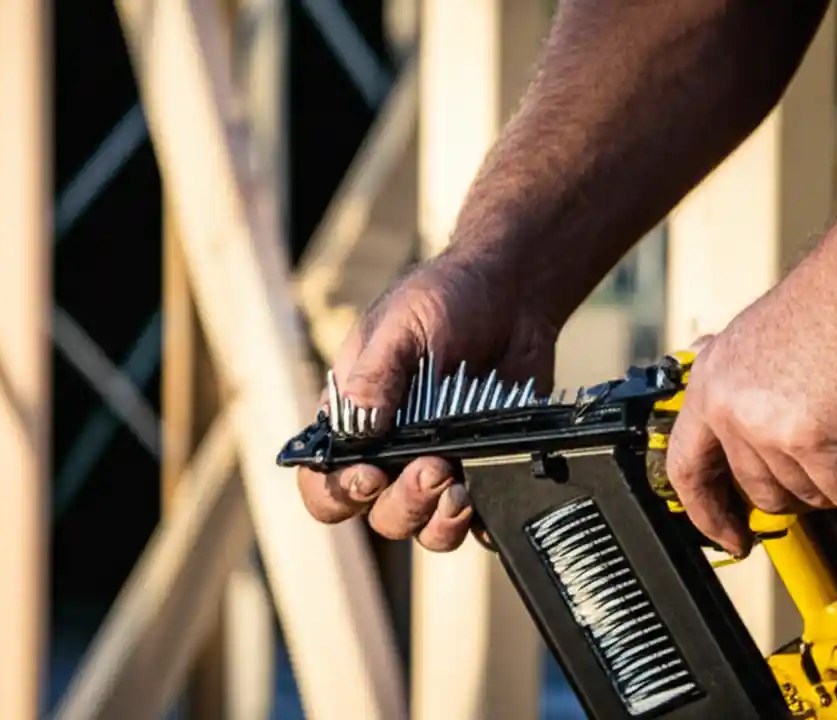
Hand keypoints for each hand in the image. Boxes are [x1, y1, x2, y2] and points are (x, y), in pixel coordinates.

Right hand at [296, 252, 559, 550]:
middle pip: (376, 513)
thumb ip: (377, 375)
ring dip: (437, 522)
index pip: (323, 478)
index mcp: (354, 420)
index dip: (337, 491)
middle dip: (402, 502)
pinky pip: (476, 521)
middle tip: (435, 469)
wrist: (513, 294)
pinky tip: (488, 499)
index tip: (371, 475)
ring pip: (422, 527)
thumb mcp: (402, 324)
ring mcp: (438, 465)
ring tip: (461, 490)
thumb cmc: (445, 299)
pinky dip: (480, 523)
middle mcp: (390, 453)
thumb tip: (360, 427)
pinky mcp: (482, 470)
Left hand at [665, 272, 836, 555]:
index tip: (725, 533)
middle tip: (820, 496)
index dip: (703, 509)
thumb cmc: (828, 303)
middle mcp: (728, 407)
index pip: (685, 465)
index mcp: (710, 383)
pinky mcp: (813, 441)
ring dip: (835, 493)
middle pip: (752, 487)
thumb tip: (727, 398)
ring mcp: (766, 427)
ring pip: (799, 494)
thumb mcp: (753, 336)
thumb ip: (737, 375)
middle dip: (790, 501)